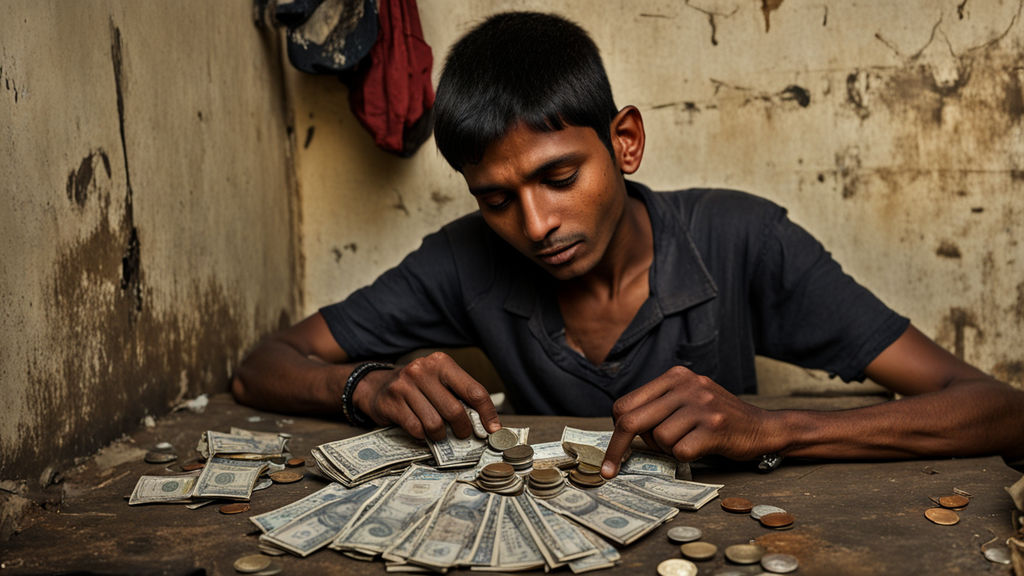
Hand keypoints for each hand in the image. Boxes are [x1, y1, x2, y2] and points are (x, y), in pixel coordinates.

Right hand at [353, 351, 500, 441]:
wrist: (377, 386)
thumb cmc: (418, 387)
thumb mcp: (439, 382)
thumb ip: (461, 396)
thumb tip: (488, 424)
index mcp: (441, 362)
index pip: (474, 391)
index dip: (487, 414)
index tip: (493, 430)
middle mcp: (422, 370)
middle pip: (455, 410)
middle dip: (463, 429)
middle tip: (463, 434)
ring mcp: (405, 386)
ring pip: (435, 423)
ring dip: (441, 435)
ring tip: (439, 433)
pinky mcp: (391, 402)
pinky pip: (416, 429)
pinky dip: (422, 436)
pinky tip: (422, 431)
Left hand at [601, 366, 776, 477]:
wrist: (762, 427)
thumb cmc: (716, 418)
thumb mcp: (687, 399)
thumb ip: (657, 406)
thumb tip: (620, 431)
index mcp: (675, 376)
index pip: (626, 404)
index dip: (615, 431)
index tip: (612, 452)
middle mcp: (686, 386)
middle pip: (632, 421)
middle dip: (617, 449)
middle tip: (610, 471)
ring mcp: (701, 406)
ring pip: (657, 439)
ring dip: (666, 450)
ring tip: (685, 443)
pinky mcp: (714, 428)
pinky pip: (679, 451)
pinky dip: (684, 457)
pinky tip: (699, 448)